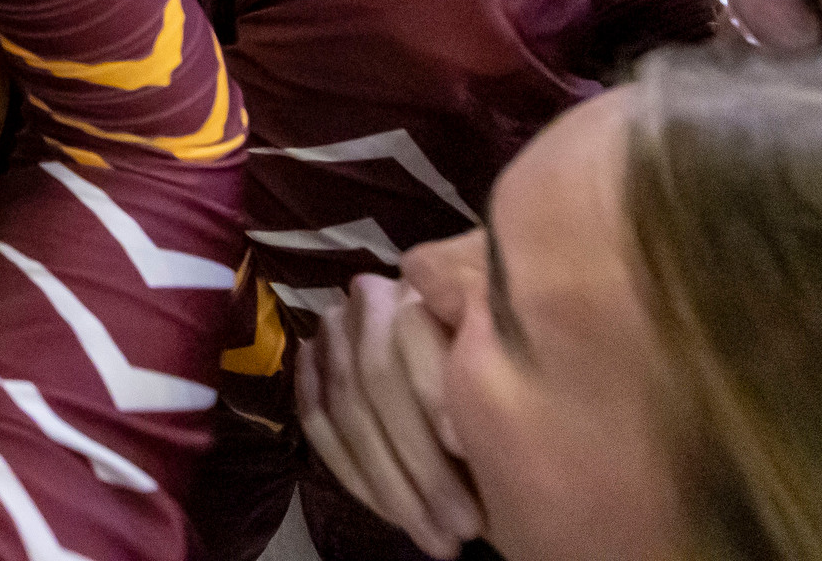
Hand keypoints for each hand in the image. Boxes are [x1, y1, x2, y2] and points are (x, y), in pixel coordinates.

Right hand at [297, 274, 482, 559]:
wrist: (474, 363)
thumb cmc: (507, 372)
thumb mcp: (506, 354)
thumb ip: (486, 354)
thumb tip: (484, 401)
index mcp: (421, 287)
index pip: (408, 332)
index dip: (433, 393)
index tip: (468, 451)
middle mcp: (369, 302)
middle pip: (374, 382)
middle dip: (420, 464)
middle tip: (464, 526)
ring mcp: (335, 335)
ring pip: (345, 409)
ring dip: (389, 485)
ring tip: (437, 539)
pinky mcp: (313, 369)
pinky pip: (318, 423)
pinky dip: (353, 475)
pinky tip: (389, 512)